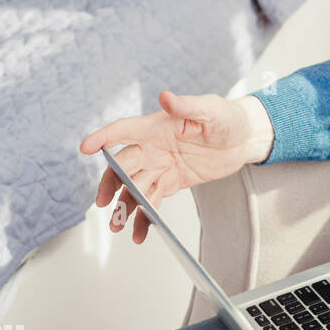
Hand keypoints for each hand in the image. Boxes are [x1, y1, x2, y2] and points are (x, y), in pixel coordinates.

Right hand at [80, 91, 274, 243]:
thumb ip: (186, 106)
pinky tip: (138, 232)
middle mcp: (152, 147)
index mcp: (156, 126)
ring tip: (117, 225)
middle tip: (105, 203)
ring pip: (134, 187)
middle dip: (112, 184)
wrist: (245, 139)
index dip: (103, 137)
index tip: (85, 148)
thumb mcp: (209, 109)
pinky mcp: (172, 182)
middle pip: (123, 166)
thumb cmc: (226, 117)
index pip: (123, 130)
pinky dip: (144, 216)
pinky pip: (152, 200)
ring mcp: (160, 166)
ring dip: (124, 205)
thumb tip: (166, 97)